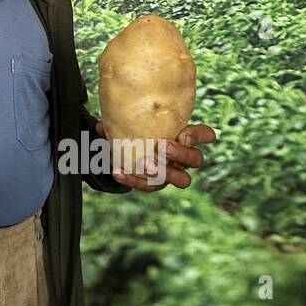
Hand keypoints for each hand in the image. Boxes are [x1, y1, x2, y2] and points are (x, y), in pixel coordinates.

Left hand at [94, 120, 216, 190]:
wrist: (127, 148)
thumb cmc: (139, 128)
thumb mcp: (135, 120)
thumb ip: (123, 119)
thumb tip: (102, 125)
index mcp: (186, 137)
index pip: (204, 135)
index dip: (199, 136)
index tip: (183, 134)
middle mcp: (184, 158)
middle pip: (195, 159)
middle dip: (180, 153)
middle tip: (161, 146)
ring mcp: (173, 173)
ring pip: (182, 180)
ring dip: (164, 172)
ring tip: (145, 164)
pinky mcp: (157, 184)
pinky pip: (149, 186)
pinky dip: (133, 179)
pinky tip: (118, 171)